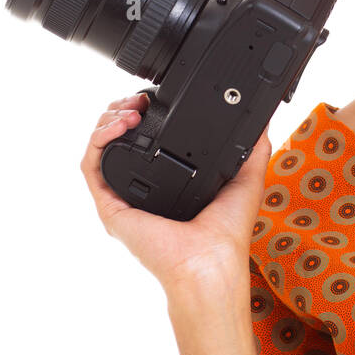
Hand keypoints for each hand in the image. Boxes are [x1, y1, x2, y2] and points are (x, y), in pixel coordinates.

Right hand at [80, 93, 272, 292]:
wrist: (210, 258)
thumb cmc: (228, 231)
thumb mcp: (247, 177)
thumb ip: (254, 146)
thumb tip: (263, 117)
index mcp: (168, 183)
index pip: (146, 140)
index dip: (145, 114)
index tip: (154, 97)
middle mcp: (141, 190)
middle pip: (117, 139)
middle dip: (122, 111)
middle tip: (138, 100)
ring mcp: (123, 198)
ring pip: (100, 148)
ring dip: (108, 120)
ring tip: (129, 109)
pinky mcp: (110, 207)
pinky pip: (91, 167)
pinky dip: (99, 140)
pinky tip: (119, 125)